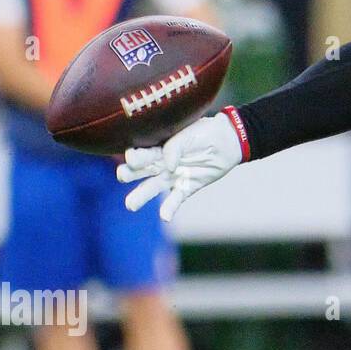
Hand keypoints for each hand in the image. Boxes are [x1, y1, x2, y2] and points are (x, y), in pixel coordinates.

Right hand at [117, 113, 244, 220]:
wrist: (227, 141)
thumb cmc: (205, 133)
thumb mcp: (188, 133)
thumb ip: (174, 147)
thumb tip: (169, 166)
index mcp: (157, 147)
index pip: (140, 153)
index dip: (134, 156)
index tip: (132, 157)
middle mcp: (160, 164)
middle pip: (139, 172)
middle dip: (129, 174)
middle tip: (123, 176)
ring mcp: (172, 177)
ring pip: (151, 188)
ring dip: (140, 196)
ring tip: (130, 205)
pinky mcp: (186, 188)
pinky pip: (175, 199)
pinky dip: (169, 208)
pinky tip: (164, 217)